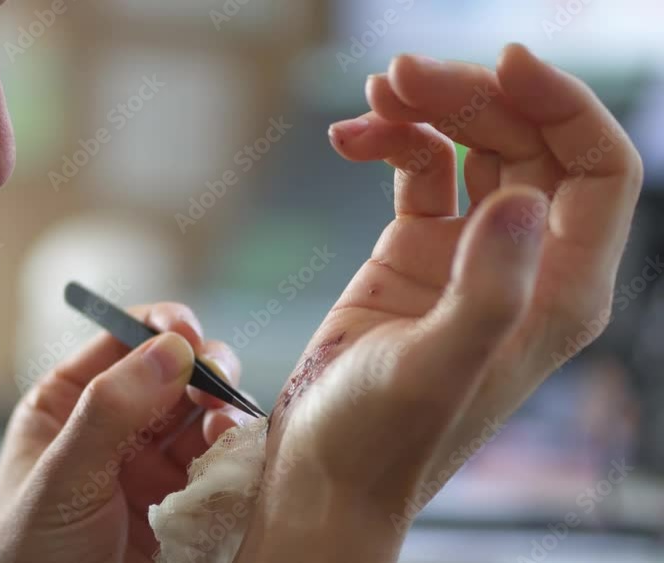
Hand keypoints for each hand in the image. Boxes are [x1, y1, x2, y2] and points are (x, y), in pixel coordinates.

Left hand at [0, 303, 248, 562]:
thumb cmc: (29, 554)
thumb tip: (170, 349)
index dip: (161, 327)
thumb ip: (110, 411)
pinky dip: (236, 455)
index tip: (191, 335)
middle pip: (174, 371)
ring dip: (224, 413)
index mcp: (69, 403)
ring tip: (226, 429)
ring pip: (204, 415)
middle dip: (204, 369)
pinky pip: (220, 465)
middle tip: (219, 383)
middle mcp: (115, 426)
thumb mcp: (62, 477)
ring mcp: (150, 465)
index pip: (122, 339)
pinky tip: (235, 458)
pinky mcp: (182, 504)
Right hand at [237, 44, 642, 561]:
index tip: (505, 61)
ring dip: (431, 109)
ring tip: (376, 93)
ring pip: (473, 147)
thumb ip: (488, 291)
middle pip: (528, 143)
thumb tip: (523, 199)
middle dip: (473, 96)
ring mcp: (469, 255)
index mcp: (560, 292)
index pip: (599, 168)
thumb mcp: (435, 371)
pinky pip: (419, 170)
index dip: (565, 104)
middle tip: (403, 74)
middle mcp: (526, 265)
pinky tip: (350, 138)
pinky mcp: (416, 253)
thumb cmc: (382, 441)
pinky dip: (391, 142)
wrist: (322, 470)